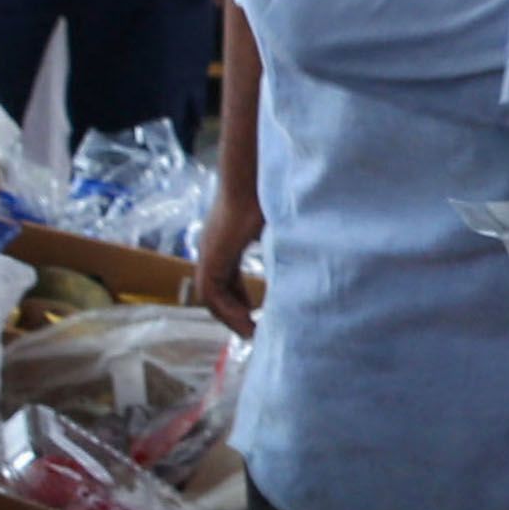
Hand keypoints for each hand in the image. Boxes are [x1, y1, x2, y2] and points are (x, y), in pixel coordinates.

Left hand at [195, 183, 264, 338]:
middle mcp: (212, 247)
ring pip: (211, 295)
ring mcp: (209, 252)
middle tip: (250, 328)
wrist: (252, 178)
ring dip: (229, 315)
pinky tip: (246, 320)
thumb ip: (279, 245)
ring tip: (249, 331)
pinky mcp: (211, 256)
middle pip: (216, 289)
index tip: (253, 312)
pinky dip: (228, 309)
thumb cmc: (266, 194)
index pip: (226, 276)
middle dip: (233, 310)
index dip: (237, 296)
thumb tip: (299, 256)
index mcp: (224, 240)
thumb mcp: (275, 227)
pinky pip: (212, 293)